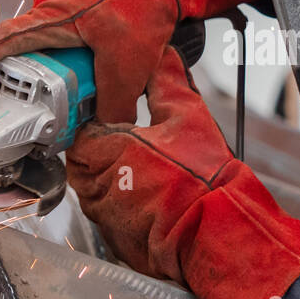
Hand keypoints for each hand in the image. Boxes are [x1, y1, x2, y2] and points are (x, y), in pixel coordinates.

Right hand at [0, 0, 286, 123]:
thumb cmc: (151, 2)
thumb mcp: (131, 65)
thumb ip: (112, 104)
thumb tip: (101, 132)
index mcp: (54, 14)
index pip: (3, 43)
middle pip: (46, 33)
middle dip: (67, 49)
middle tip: (99, 54)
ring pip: (68, 11)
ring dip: (88, 24)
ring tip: (121, 25)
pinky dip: (100, 0)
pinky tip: (124, 5)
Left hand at [66, 48, 299, 298]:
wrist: (218, 232)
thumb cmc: (203, 180)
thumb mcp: (188, 116)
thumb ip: (167, 81)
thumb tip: (162, 57)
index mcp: (104, 150)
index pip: (80, 128)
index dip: (100, 119)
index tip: (120, 115)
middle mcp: (95, 187)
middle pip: (83, 160)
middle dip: (106, 149)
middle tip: (137, 143)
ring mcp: (103, 218)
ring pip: (95, 189)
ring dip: (114, 178)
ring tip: (148, 171)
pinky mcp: (115, 242)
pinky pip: (110, 215)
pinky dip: (125, 205)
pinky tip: (152, 198)